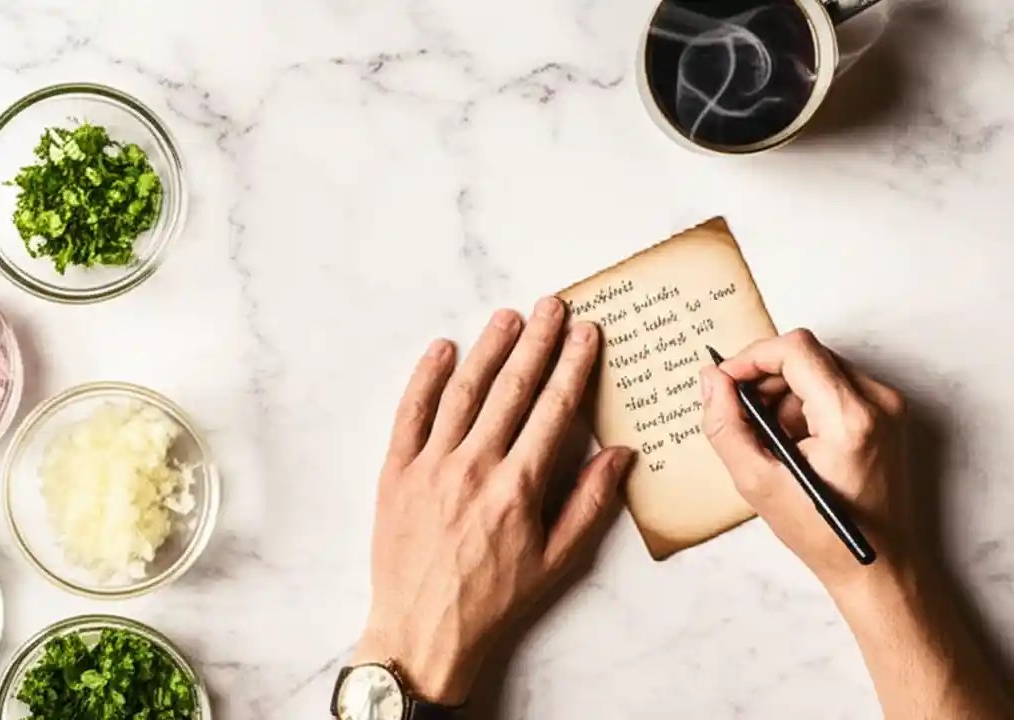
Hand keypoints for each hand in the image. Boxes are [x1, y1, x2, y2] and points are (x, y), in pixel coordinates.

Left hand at [355, 297, 634, 704]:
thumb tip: (619, 454)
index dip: (572, 366)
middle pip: (511, 389)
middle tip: (552, 305)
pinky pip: (410, 413)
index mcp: (518, 487)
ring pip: (463, 393)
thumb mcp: (557, 561)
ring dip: (488, 349)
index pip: (553, 410)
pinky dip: (425, 378)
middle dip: (536, 342)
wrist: (423, 631)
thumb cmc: (494, 601)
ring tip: (509, 317)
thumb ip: (589, 503)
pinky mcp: (394, 472)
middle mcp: (474, 467)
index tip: (586, 333)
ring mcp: (430, 466)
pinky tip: (442, 349)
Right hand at [699, 329, 913, 591]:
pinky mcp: (888, 415)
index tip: (726, 381)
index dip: (752, 357)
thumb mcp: (756, 481)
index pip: (796, 349)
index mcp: (849, 418)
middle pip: (807, 354)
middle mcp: (878, 403)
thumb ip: (725, 424)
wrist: (879, 566)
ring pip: (819, 367)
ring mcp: (888, 407)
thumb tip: (711, 379)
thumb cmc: (823, 533)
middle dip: (765, 376)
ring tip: (771, 437)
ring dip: (784, 391)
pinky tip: (795, 441)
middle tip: (742, 415)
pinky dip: (805, 401)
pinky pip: (835, 385)